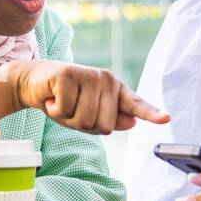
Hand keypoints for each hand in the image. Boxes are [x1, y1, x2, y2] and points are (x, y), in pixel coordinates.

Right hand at [8, 60, 168, 133]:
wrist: (34, 82)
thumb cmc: (64, 100)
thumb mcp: (88, 115)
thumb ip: (110, 120)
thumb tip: (132, 121)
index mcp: (115, 90)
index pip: (136, 105)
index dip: (151, 113)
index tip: (166, 119)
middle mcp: (106, 80)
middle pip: (105, 125)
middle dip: (84, 126)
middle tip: (72, 109)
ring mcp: (89, 75)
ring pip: (86, 120)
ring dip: (68, 119)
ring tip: (62, 102)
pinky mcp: (69, 74)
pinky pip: (65, 110)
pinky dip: (54, 110)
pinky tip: (51, 97)